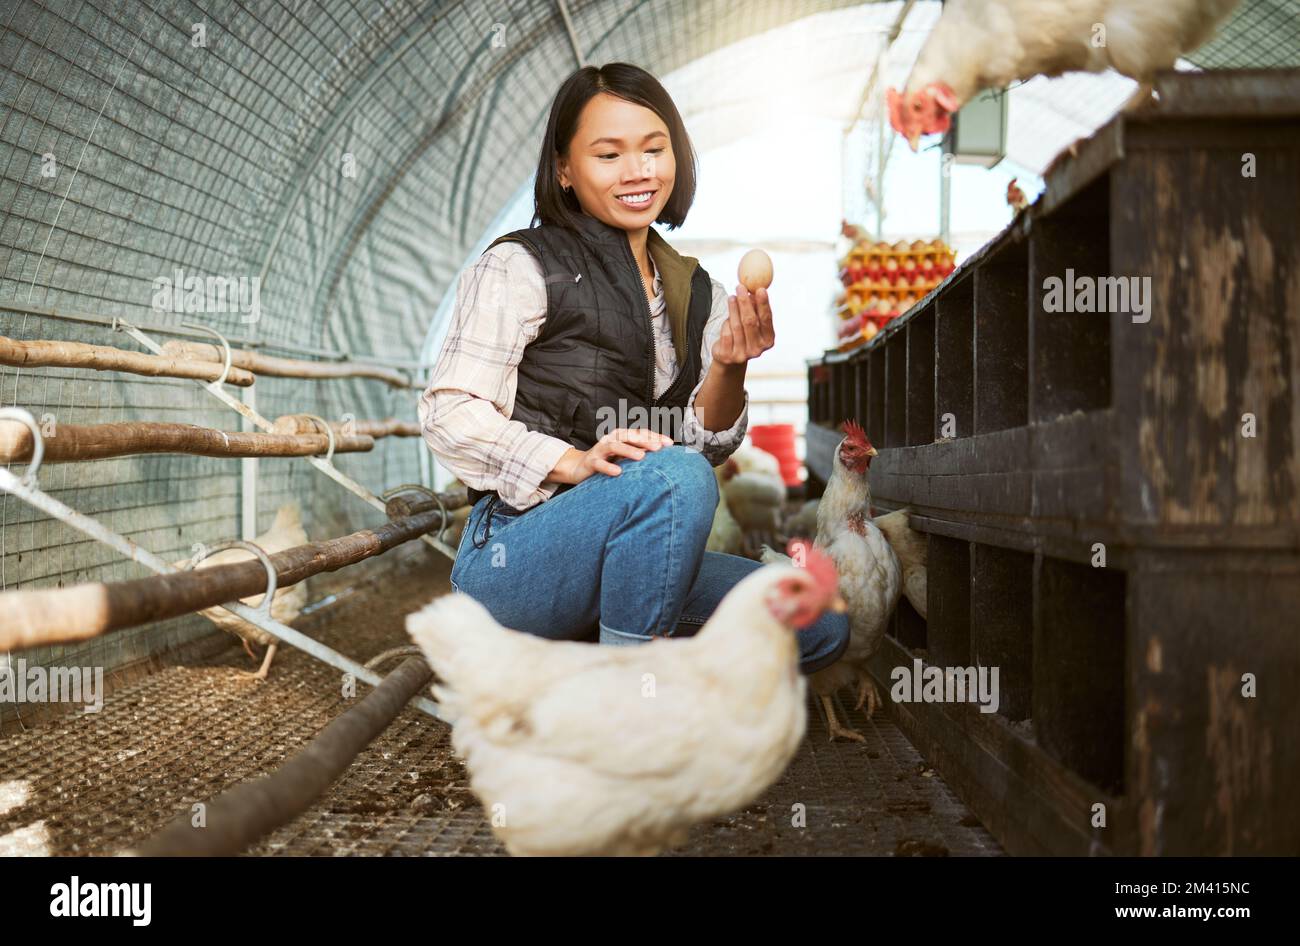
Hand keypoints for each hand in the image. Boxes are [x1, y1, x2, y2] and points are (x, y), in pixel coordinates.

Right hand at [551, 428, 672, 483]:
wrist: (580, 467)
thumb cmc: (608, 460)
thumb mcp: (625, 456)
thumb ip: (641, 453)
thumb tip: (665, 456)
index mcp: (622, 436)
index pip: (641, 433)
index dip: (655, 436)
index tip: (670, 443)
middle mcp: (612, 439)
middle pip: (629, 436)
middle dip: (644, 441)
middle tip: (659, 448)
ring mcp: (601, 449)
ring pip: (615, 446)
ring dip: (628, 451)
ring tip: (641, 457)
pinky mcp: (591, 461)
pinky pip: (600, 464)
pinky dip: (608, 467)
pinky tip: (618, 472)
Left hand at [713, 284, 774, 366]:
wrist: (730, 357)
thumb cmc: (744, 335)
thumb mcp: (752, 323)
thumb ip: (755, 310)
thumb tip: (754, 290)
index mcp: (768, 340)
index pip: (766, 319)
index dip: (763, 304)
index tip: (760, 289)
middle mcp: (757, 349)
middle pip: (750, 322)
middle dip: (745, 302)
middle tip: (740, 287)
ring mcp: (743, 354)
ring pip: (736, 326)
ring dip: (733, 309)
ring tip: (731, 297)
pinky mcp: (728, 355)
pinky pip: (726, 333)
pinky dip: (726, 323)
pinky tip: (727, 317)